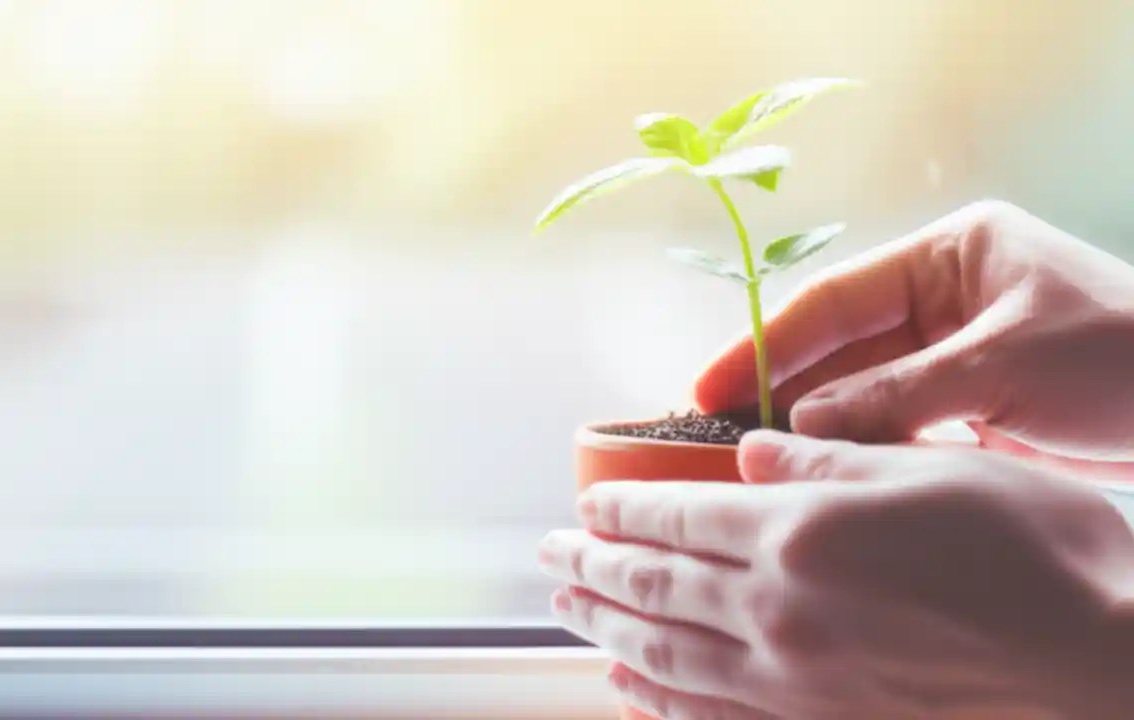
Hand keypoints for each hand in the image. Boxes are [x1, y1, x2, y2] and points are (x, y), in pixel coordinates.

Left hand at [539, 433, 1133, 718]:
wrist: (1102, 662)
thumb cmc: (1036, 552)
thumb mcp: (927, 469)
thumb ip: (822, 456)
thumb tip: (748, 447)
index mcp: (800, 529)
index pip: (678, 512)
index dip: (623, 505)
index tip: (585, 502)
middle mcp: (778, 607)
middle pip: (656, 582)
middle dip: (593, 564)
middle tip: (548, 552)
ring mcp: (793, 679)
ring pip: (667, 650)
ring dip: (605, 625)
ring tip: (566, 607)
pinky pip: (711, 716)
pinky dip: (657, 698)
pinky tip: (628, 685)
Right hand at [696, 200, 1133, 461]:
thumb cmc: (1120, 359)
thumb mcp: (1000, 367)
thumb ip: (893, 396)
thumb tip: (797, 429)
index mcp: (949, 256)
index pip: (833, 300)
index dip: (762, 344)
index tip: (706, 387)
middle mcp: (945, 298)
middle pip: (838, 348)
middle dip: (781, 391)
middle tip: (714, 434)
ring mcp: (957, 353)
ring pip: (863, 392)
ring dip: (817, 428)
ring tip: (752, 465)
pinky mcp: (974, 403)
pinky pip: (899, 425)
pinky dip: (864, 451)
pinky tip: (822, 478)